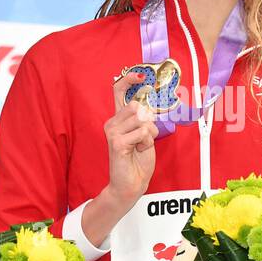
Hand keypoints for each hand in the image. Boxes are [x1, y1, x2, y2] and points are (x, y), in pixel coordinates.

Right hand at [81, 73, 158, 245]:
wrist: (131, 184)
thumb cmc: (138, 160)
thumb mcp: (145, 136)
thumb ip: (145, 121)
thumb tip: (150, 108)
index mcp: (118, 119)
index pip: (119, 92)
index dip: (129, 80)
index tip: (141, 76)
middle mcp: (112, 123)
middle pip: (138, 106)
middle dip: (149, 122)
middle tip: (144, 138)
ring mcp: (112, 131)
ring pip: (142, 119)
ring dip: (149, 134)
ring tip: (140, 147)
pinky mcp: (117, 141)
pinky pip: (143, 133)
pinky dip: (146, 142)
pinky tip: (137, 151)